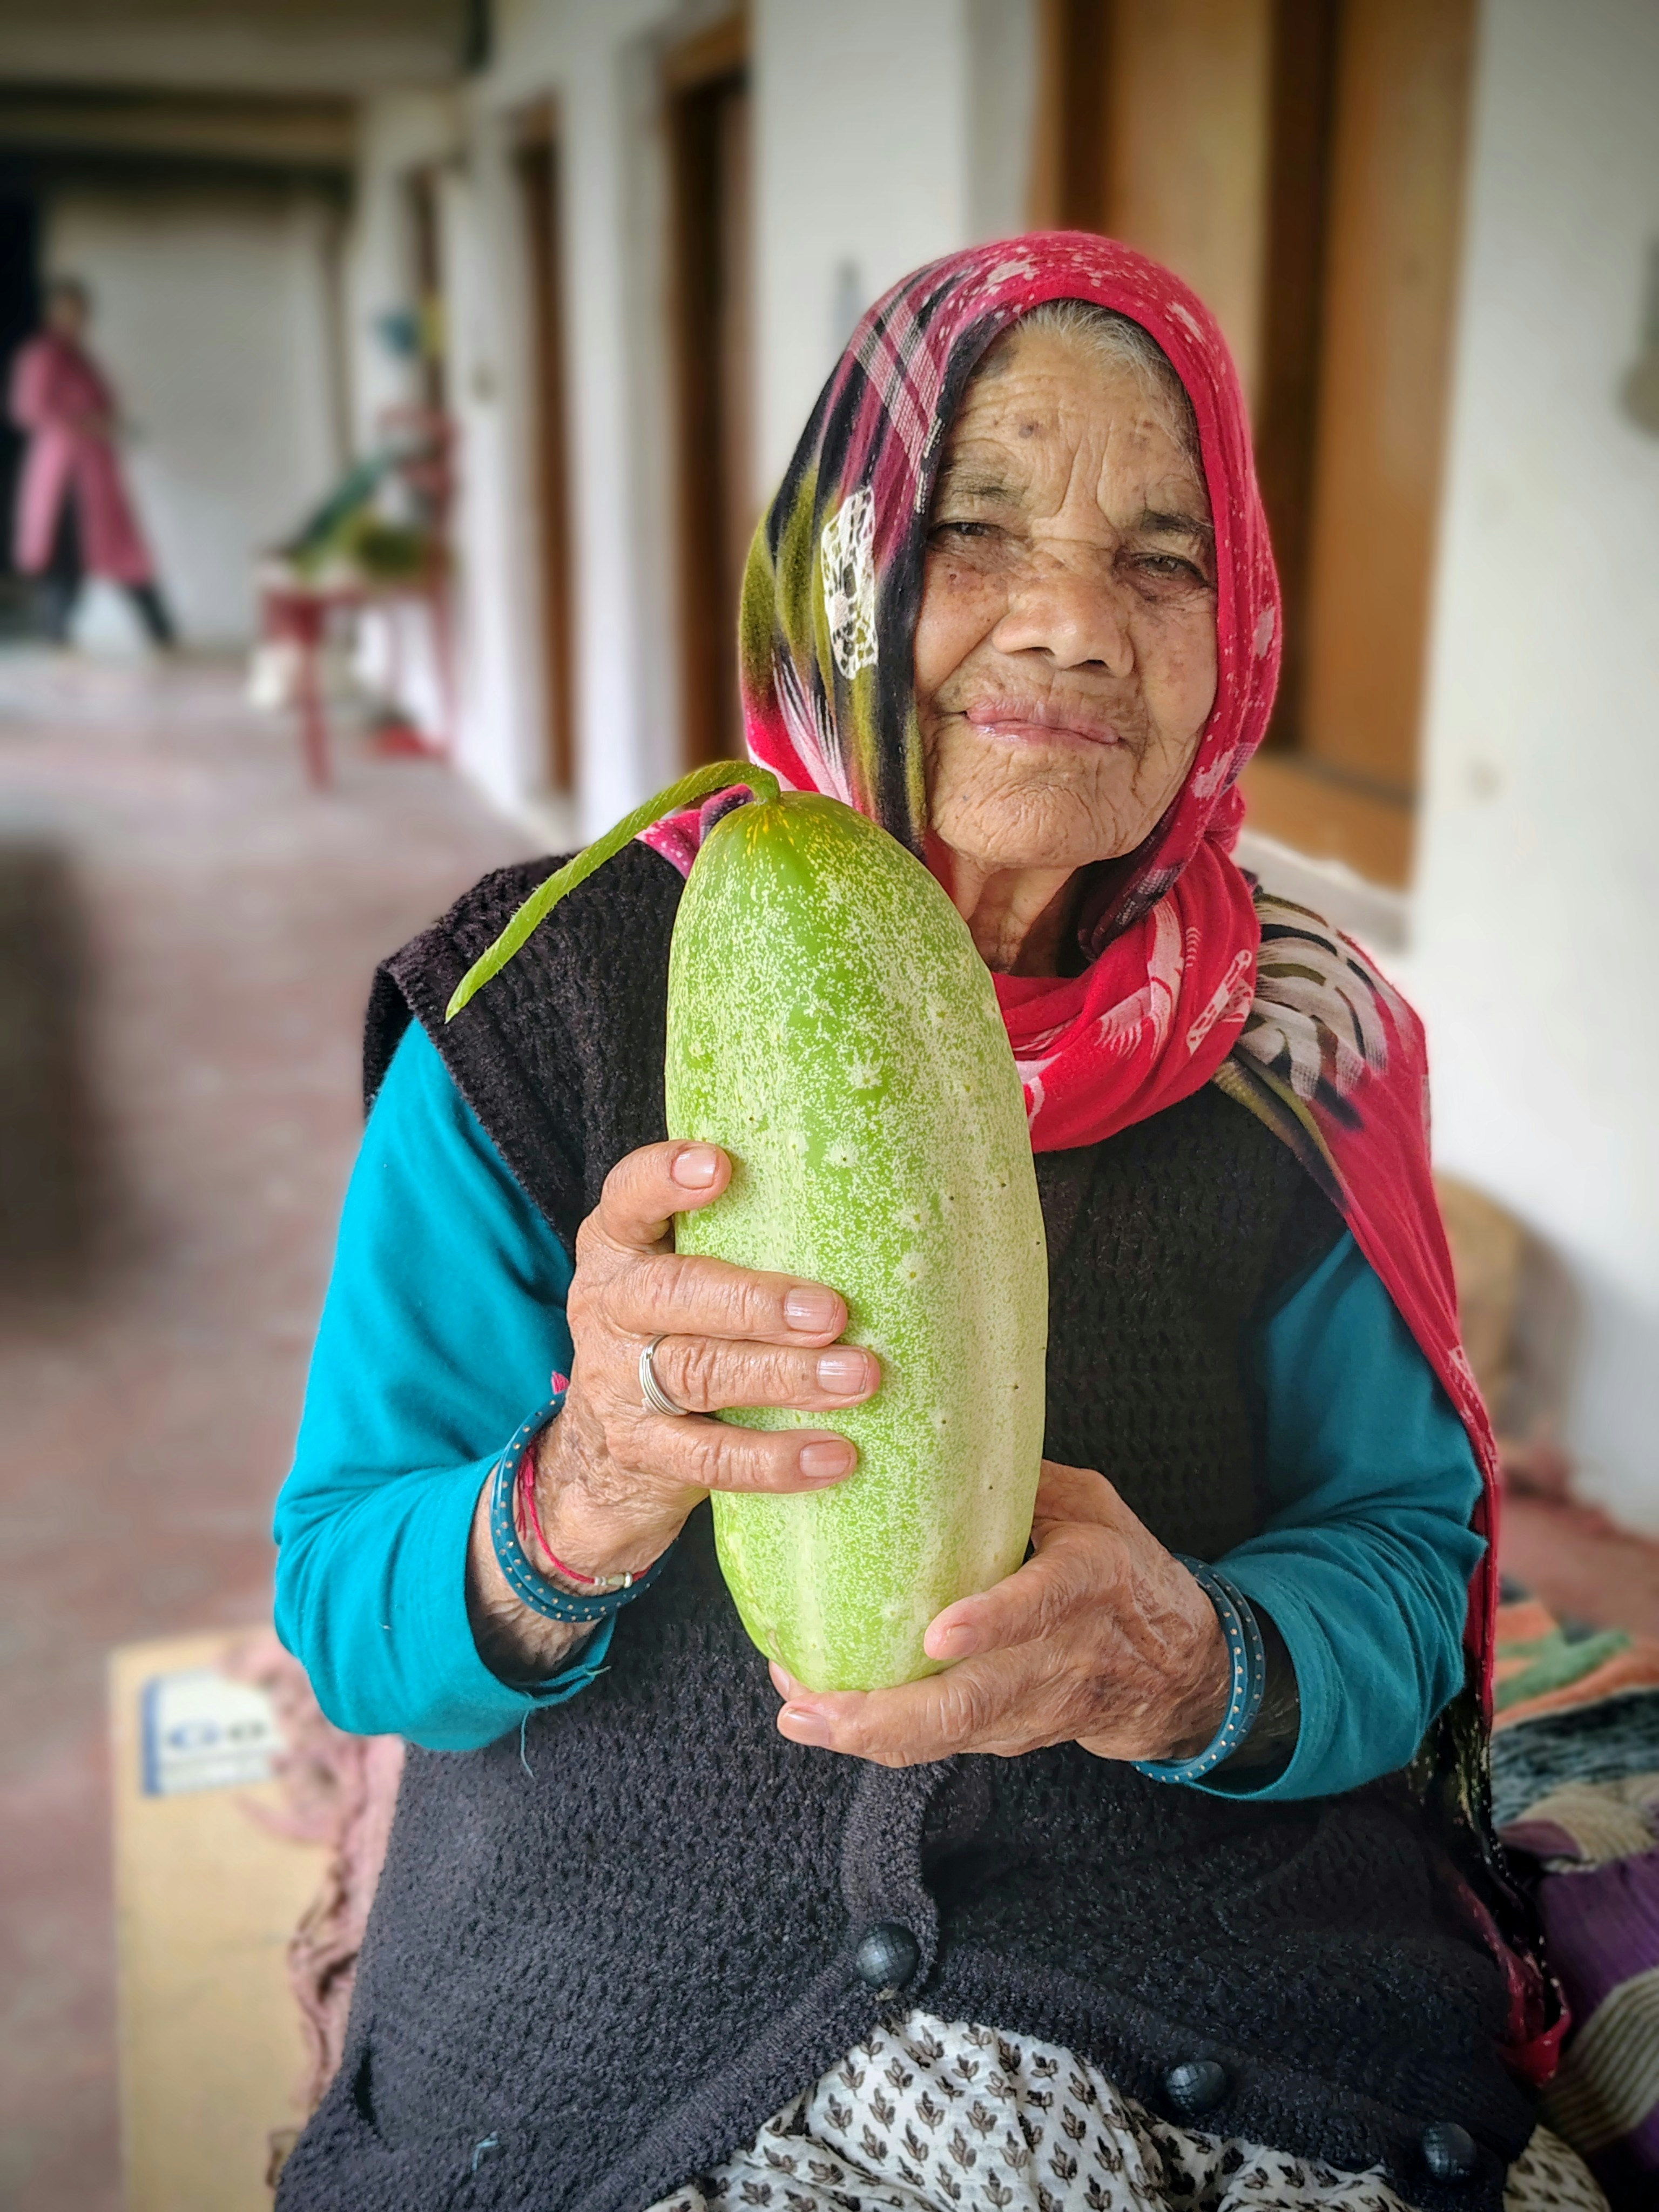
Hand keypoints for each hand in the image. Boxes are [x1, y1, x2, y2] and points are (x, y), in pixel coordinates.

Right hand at [468, 1140, 877, 1681]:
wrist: (598, 1459)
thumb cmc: (675, 1335)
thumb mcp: (678, 1279)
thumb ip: (736, 1242)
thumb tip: (867, 1213)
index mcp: (619, 1248)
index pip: (627, 1198)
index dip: (665, 1180)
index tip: (720, 1166)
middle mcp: (609, 1307)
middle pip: (673, 1294)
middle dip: (756, 1302)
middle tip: (833, 1312)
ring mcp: (617, 1383)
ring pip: (699, 1373)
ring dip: (786, 1376)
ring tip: (858, 1378)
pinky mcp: (641, 1452)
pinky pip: (709, 1457)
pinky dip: (775, 1458)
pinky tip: (834, 1455)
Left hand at [770, 1461, 1230, 1767]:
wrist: (1181, 1674)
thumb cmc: (1126, 1572)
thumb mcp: (1091, 1508)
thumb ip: (1021, 1482)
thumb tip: (931, 1436)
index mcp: (1088, 1582)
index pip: (1041, 1604)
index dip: (992, 1623)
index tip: (938, 1633)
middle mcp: (1059, 1654)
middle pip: (972, 1703)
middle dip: (885, 1716)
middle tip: (812, 1709)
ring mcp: (1033, 1707)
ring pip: (948, 1737)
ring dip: (867, 1734)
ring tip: (798, 1714)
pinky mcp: (1011, 1737)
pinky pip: (942, 1742)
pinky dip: (882, 1735)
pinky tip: (823, 1712)